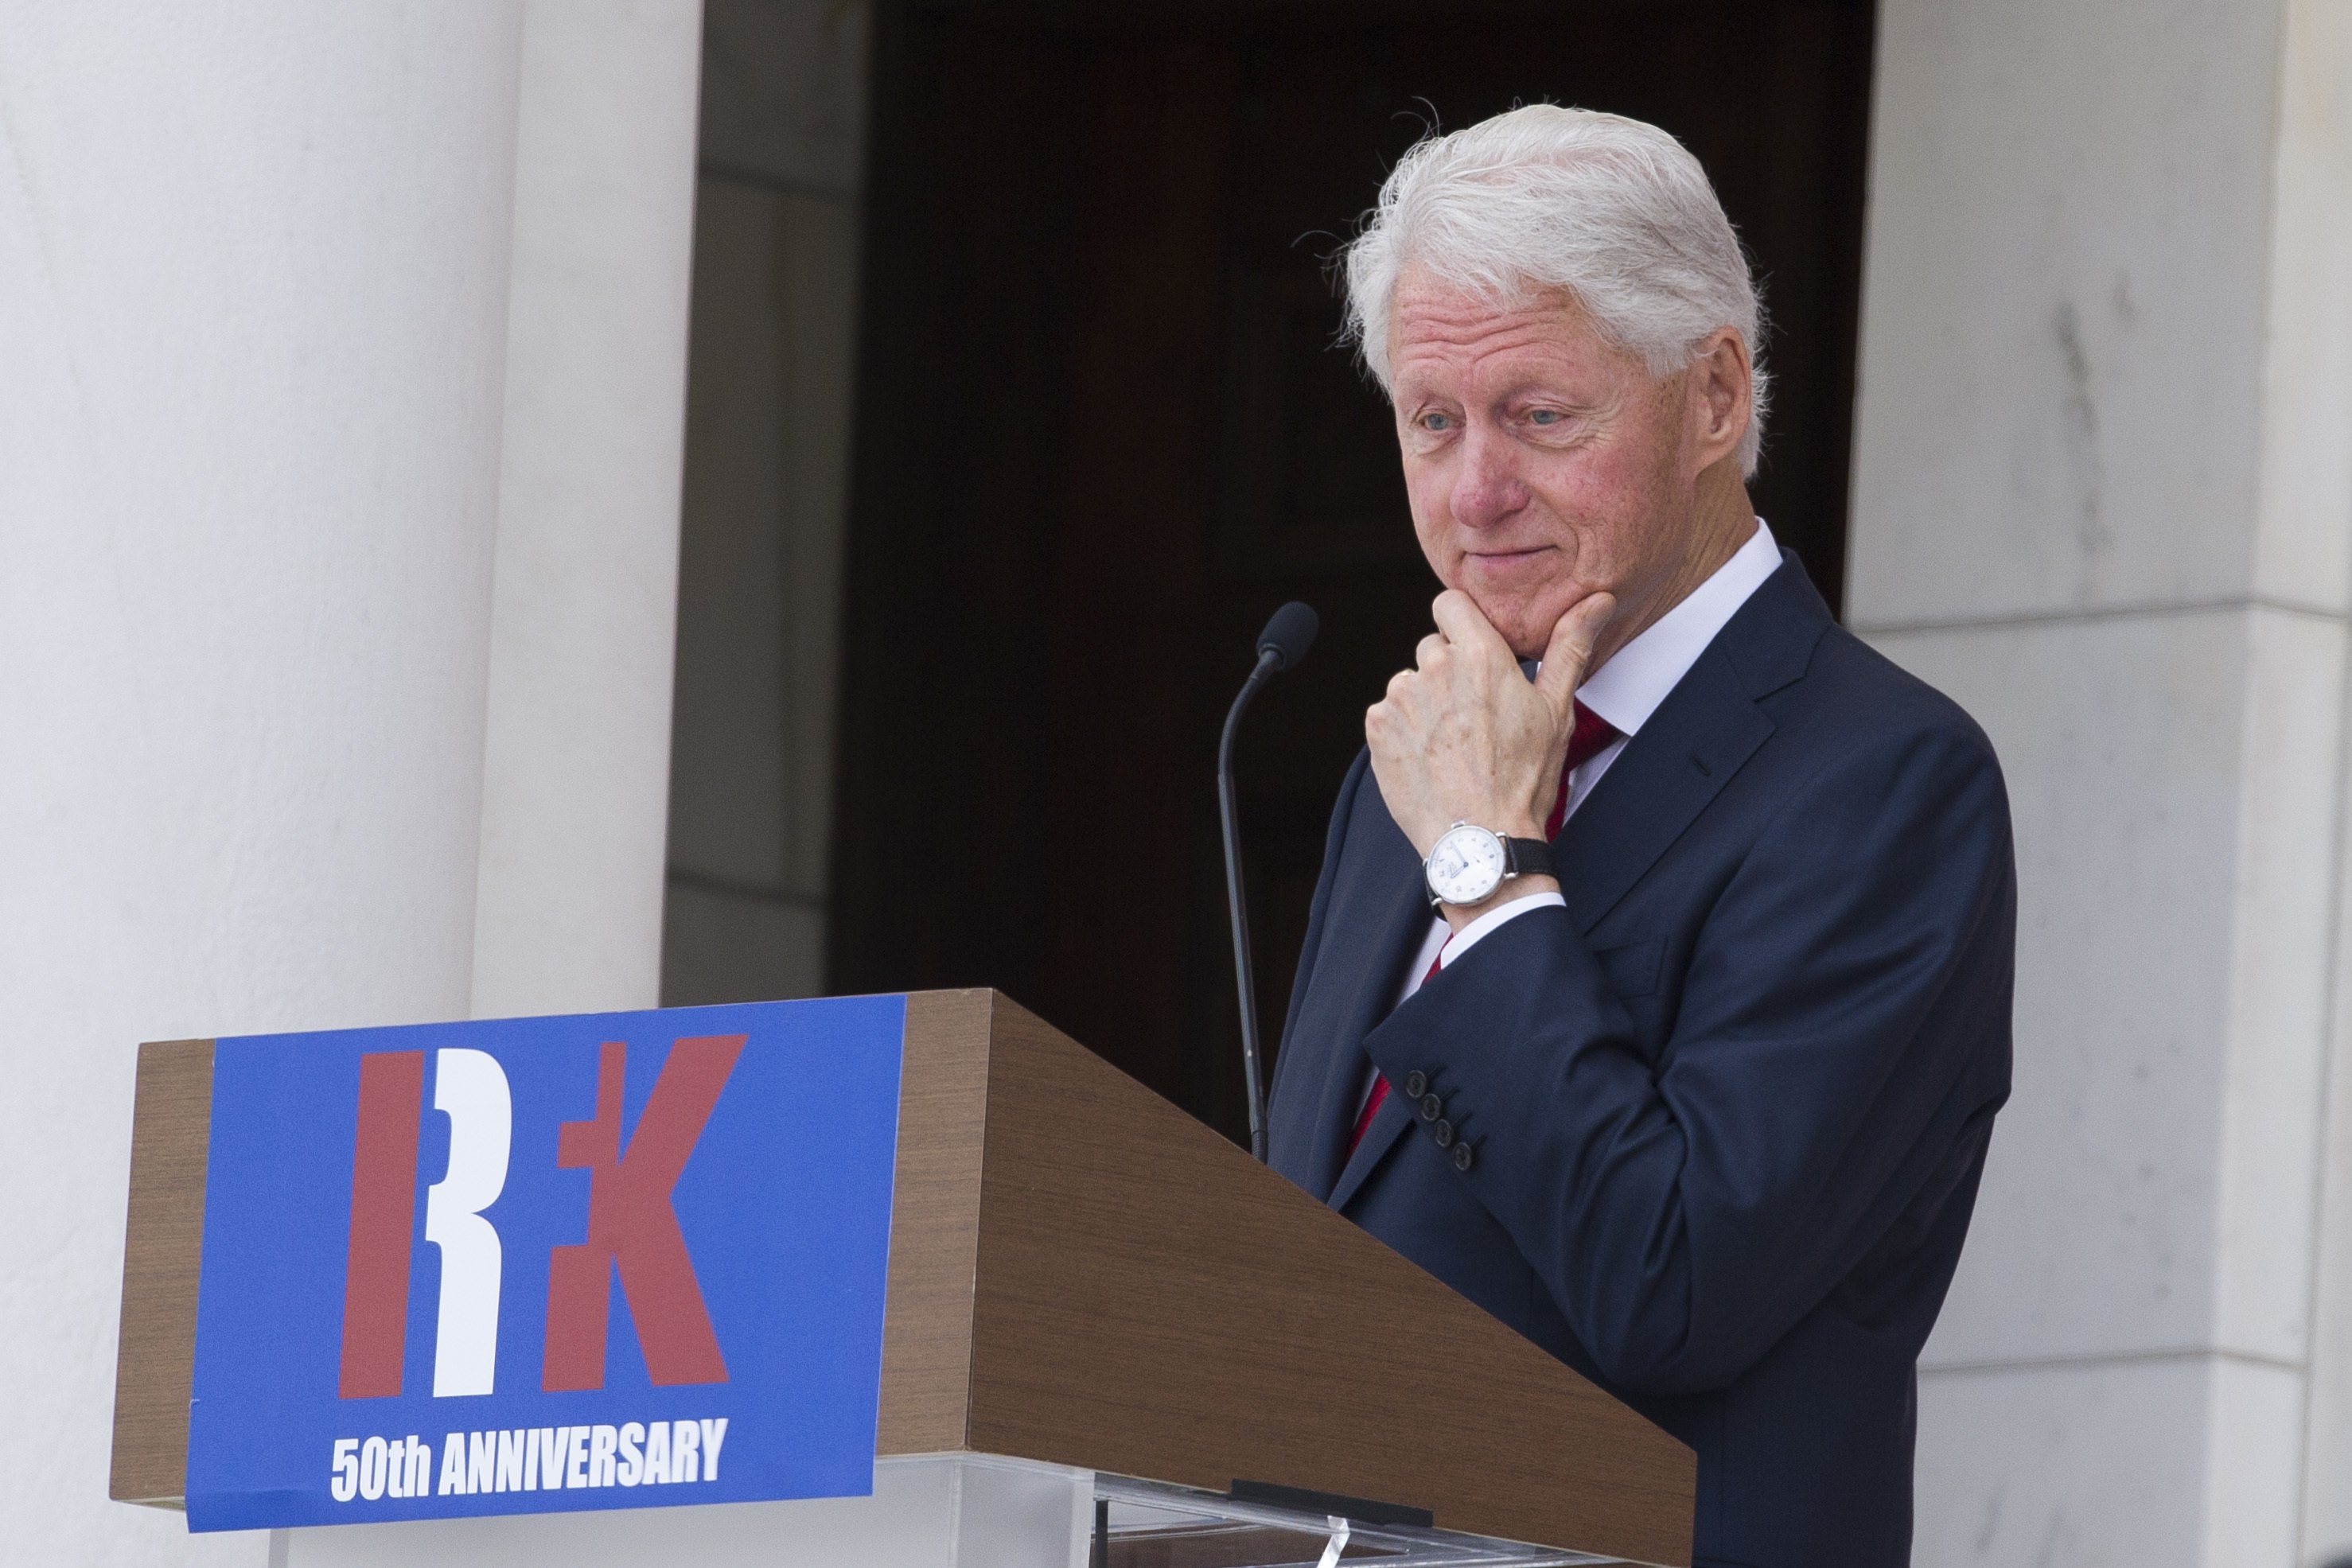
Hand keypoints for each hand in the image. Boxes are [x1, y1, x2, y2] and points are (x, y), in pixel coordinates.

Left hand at [1365, 589, 1616, 909]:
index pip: (1450, 603)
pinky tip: (1430, 758)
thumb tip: (1597, 600)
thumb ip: (1570, 646)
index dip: (1462, 624)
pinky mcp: (1378, 728)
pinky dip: (1403, 731)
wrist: (1480, 839)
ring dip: (1425, 703)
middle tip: (1474, 715)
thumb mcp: (1556, 710)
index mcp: (1479, 654)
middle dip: (1449, 671)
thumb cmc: (1524, 778)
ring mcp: (1401, 697)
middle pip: (1432, 647)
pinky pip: (1387, 714)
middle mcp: (1434, 667)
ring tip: (1453, 744)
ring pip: (1410, 683)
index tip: (1474, 652)